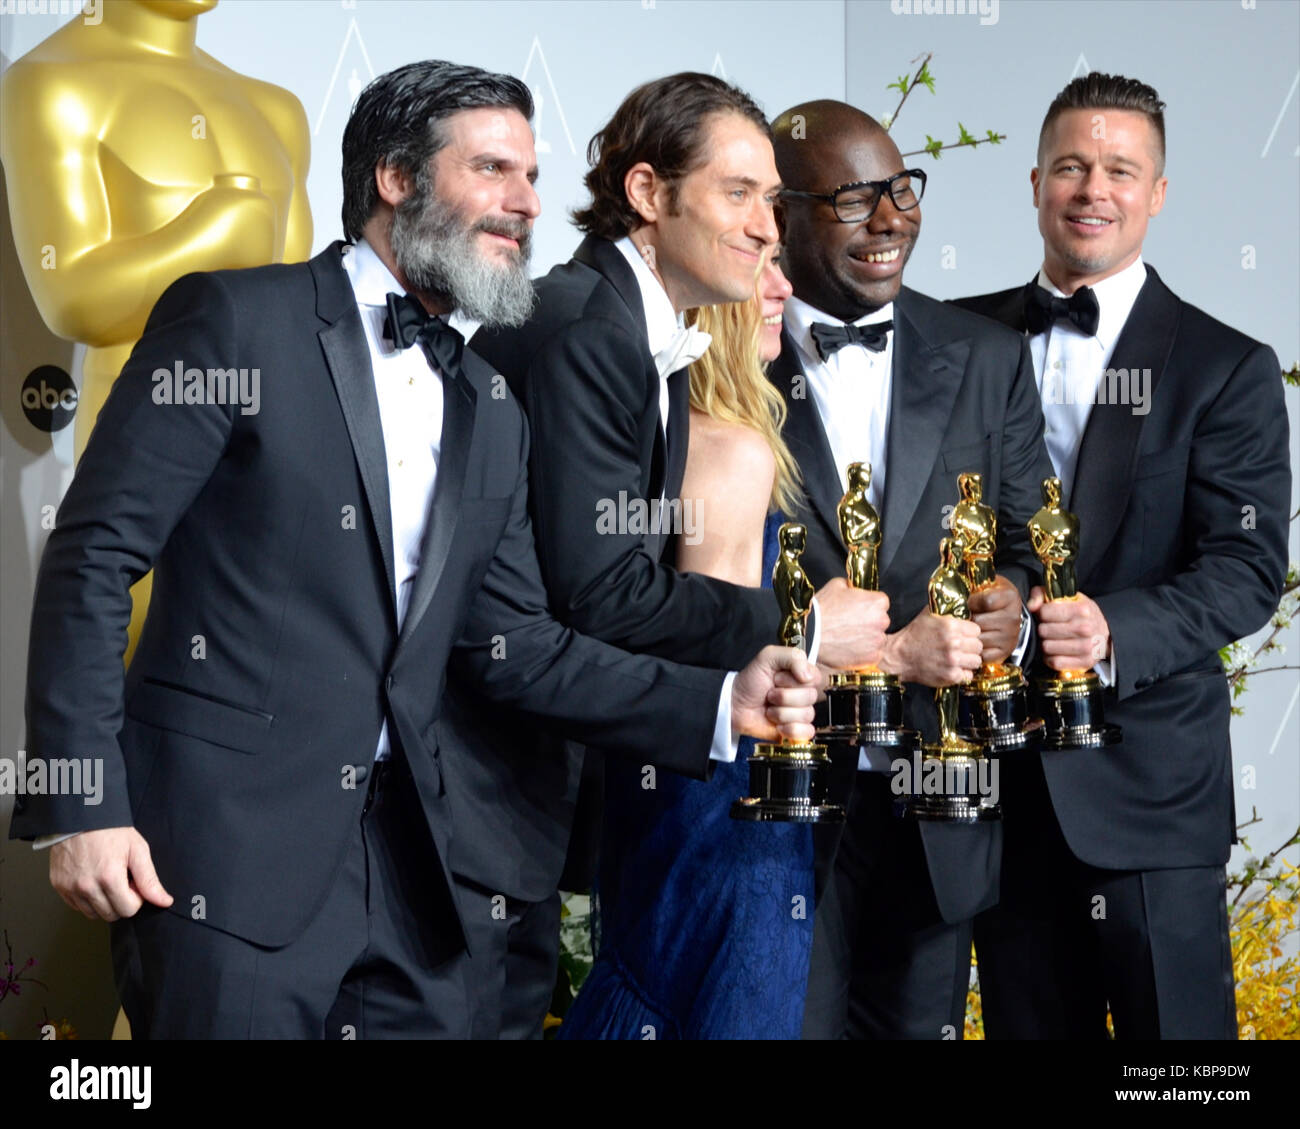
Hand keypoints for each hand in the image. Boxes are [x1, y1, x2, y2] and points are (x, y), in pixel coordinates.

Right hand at [50, 827, 172, 921]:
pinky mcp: (59, 887)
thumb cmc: (110, 831)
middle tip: (122, 881)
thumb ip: (150, 880)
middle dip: (122, 902)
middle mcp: (87, 887)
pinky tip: (94, 882)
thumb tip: (164, 901)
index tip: (134, 883)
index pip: (128, 910)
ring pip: (93, 914)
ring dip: (104, 903)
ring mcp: (70, 888)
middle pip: (111, 915)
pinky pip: (77, 907)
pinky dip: (88, 900)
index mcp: (109, 878)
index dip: (136, 898)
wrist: (82, 817)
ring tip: (107, 881)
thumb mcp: (137, 850)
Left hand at [732, 645, 820, 741]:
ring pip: (807, 715)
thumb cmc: (750, 681)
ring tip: (769, 709)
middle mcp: (802, 694)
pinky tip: (778, 725)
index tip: (777, 678)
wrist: (735, 705)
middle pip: (810, 697)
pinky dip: (790, 729)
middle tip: (769, 694)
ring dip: (781, 713)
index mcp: (800, 675)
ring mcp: (800, 713)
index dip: (794, 680)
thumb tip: (808, 675)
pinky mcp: (795, 730)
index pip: (815, 678)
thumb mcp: (768, 657)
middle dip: (784, 697)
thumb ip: (793, 656)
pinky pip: (806, 732)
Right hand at [812, 578, 889, 669]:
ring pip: (877, 639)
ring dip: (867, 639)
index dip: (868, 606)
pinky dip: (863, 653)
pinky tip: (848, 648)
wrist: (808, 635)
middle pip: (881, 621)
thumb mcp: (836, 585)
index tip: (858, 610)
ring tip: (847, 637)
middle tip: (850, 624)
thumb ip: (853, 586)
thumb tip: (855, 588)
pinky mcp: (872, 658)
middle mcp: (882, 621)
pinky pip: (873, 654)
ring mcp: (878, 641)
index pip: (881, 602)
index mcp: (877, 602)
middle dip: (869, 622)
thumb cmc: (820, 610)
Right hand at [879, 610, 981, 686]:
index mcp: (950, 626)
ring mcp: (953, 661)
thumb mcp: (928, 615)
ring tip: (959, 659)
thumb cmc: (913, 635)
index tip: (964, 636)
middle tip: (961, 648)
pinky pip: (968, 675)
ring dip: (969, 660)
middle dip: (971, 646)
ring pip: (976, 661)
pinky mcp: (950, 676)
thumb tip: (962, 604)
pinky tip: (953, 668)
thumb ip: (946, 609)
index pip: (976, 630)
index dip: (970, 633)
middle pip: (979, 646)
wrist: (898, 655)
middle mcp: (954, 643)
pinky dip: (962, 673)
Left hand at [969, 576, 1022, 665]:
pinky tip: (973, 641)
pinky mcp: (1005, 651)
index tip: (966, 602)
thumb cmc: (990, 596)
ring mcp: (1011, 636)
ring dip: (969, 635)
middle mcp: (1014, 617)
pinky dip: (974, 650)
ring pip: (979, 639)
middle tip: (964, 617)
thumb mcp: (985, 584)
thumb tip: (951, 586)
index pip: (985, 602)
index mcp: (1010, 597)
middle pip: (979, 622)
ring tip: (966, 629)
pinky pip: (983, 654)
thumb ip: (972, 583)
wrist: (1006, 612)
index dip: (970, 601)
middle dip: (967, 619)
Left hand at [1027, 586, 1110, 671]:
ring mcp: (1086, 646)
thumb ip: (1042, 595)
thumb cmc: (1080, 615)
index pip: (1045, 612)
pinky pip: (1055, 662)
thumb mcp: (1066, 598)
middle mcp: (1085, 628)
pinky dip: (1051, 658)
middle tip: (1048, 629)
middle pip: (1044, 631)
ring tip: (1052, 640)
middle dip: (1042, 629)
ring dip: (1046, 644)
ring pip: (1047, 647)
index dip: (1041, 614)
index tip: (1046, 615)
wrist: (1104, 633)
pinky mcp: (1085, 662)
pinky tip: (1056, 652)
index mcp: (1081, 609)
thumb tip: (1031, 606)